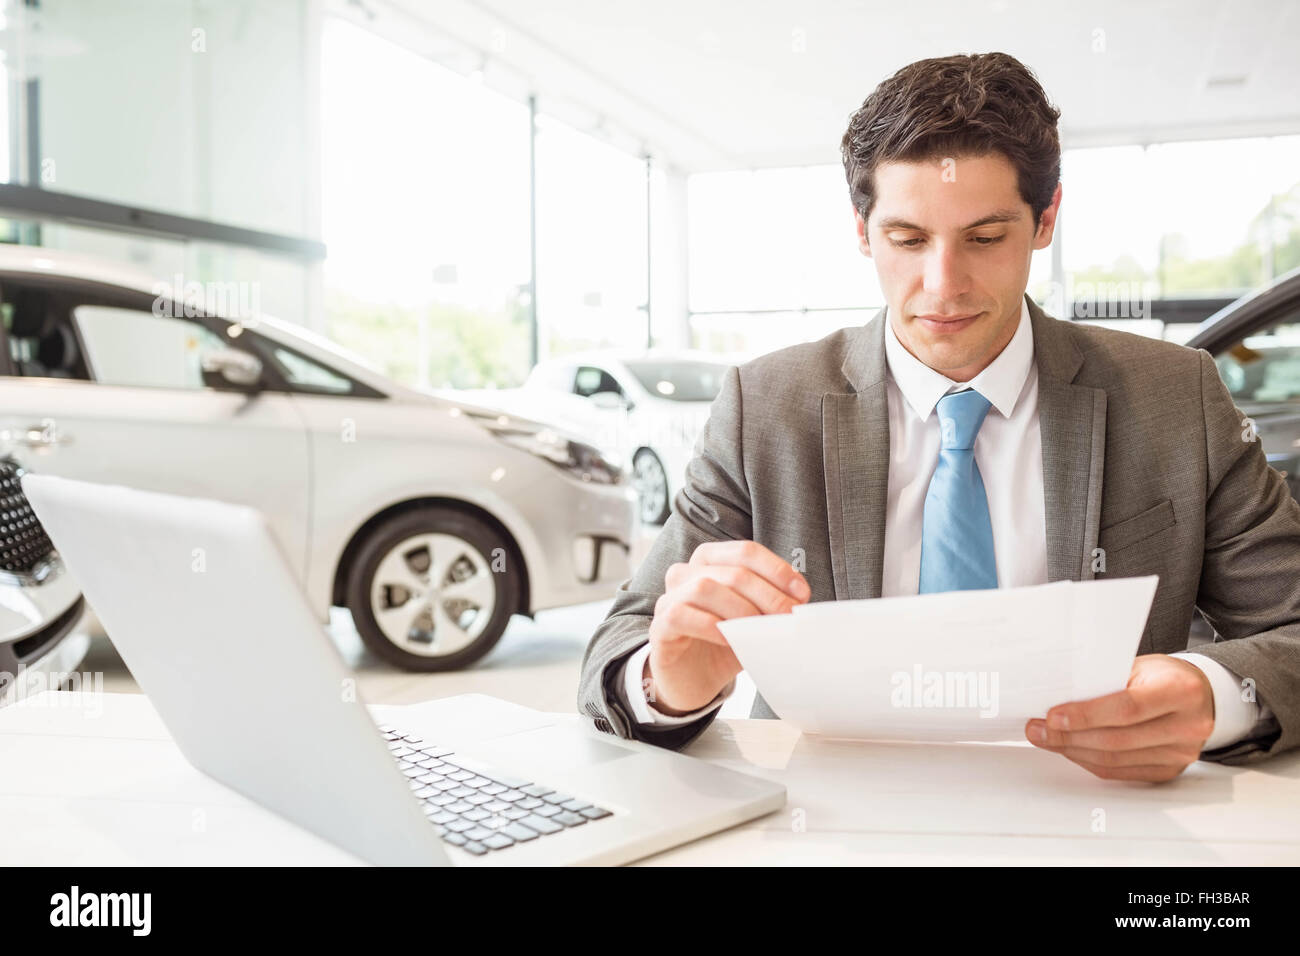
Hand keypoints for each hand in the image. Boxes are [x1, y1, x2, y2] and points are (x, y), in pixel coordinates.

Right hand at [645, 540, 809, 714]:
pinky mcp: (659, 626)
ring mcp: (669, 597)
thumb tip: (799, 598)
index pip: (746, 551)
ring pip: (705, 588)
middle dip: (768, 595)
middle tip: (787, 617)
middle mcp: (686, 573)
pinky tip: (729, 639)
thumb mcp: (752, 619)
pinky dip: (710, 626)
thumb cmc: (723, 642)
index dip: (777, 570)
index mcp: (710, 560)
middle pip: (733, 571)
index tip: (801, 594)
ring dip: (741, 609)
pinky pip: (681, 615)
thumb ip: (770, 603)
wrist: (693, 679)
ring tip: (759, 629)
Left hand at [1025, 654, 1215, 781]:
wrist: (1200, 696)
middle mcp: (1186, 725)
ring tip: (1046, 738)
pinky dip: (1089, 761)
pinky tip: (1070, 749)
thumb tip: (1058, 697)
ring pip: (1115, 759)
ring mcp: (1180, 753)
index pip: (1127, 707)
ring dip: (1073, 750)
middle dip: (1069, 736)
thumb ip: (1105, 680)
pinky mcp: (1170, 770)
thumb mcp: (1140, 666)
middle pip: (1117, 738)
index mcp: (1180, 691)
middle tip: (1037, 729)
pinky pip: (1121, 771)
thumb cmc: (1164, 676)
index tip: (1052, 716)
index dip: (1086, 714)